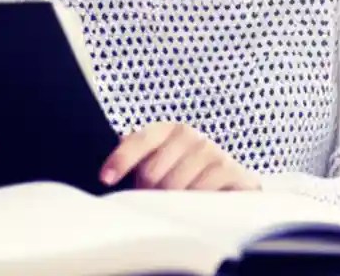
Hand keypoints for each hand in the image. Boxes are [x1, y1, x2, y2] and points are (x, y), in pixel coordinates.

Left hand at [100, 122, 259, 191]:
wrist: (232, 188)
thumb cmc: (186, 179)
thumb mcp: (159, 167)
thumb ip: (137, 164)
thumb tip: (107, 175)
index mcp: (168, 131)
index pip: (140, 140)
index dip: (121, 159)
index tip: (106, 178)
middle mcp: (191, 137)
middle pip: (153, 173)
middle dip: (148, 194)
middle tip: (155, 204)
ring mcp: (213, 153)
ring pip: (176, 187)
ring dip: (172, 205)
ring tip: (177, 207)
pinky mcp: (233, 173)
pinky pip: (203, 195)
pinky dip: (195, 207)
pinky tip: (197, 209)